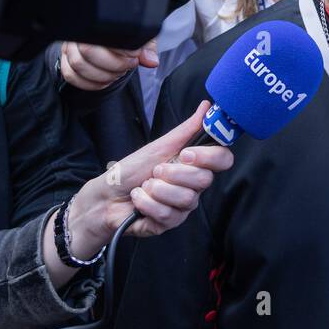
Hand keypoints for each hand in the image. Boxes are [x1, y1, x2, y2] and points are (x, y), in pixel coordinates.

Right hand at [60, 40, 158, 90]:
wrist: (115, 36)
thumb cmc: (126, 34)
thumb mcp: (141, 34)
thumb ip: (147, 46)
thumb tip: (151, 61)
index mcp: (97, 19)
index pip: (102, 34)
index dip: (122, 50)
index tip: (135, 55)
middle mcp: (79, 31)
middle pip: (87, 51)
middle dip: (114, 64)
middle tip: (128, 65)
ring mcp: (70, 46)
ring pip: (78, 65)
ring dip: (103, 75)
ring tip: (119, 72)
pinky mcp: (66, 60)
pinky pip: (70, 75)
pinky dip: (89, 83)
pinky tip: (105, 81)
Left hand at [70, 101, 233, 244]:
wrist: (105, 195)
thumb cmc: (131, 170)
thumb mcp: (159, 146)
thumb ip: (186, 129)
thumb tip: (207, 106)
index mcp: (194, 165)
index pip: (223, 159)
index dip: (209, 157)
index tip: (187, 153)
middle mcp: (193, 186)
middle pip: (205, 180)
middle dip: (174, 173)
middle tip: (156, 170)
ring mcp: (182, 206)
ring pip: (186, 198)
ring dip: (157, 189)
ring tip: (145, 186)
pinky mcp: (170, 223)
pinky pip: (168, 214)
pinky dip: (146, 203)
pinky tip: (138, 200)